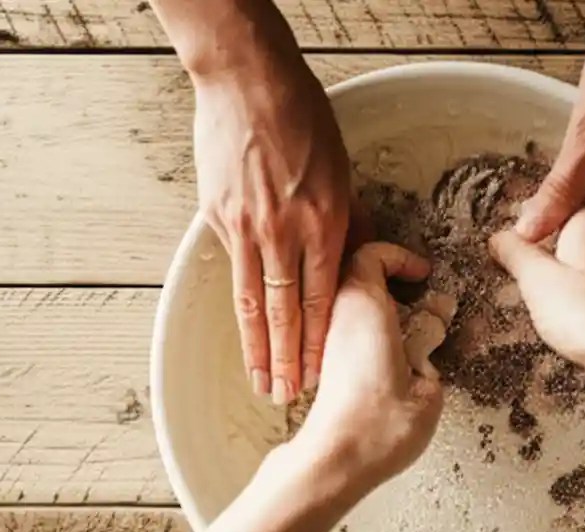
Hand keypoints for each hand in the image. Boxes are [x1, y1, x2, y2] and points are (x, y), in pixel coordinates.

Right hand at [191, 20, 350, 404]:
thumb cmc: (302, 118)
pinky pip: (233, 271)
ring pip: (253, 302)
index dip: (319, 342)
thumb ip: (351, 222)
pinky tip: (243, 332)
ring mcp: (246, 226)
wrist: (247, 81)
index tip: (320, 374)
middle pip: (286, 312)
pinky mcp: (218, 216)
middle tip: (288, 398)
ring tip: (261, 383)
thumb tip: (366, 257)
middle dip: (289, 361)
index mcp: (323, 221)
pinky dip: (239, 308)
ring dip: (258, 349)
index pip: (322, 299)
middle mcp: (284, 231)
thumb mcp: (341, 171)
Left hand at [289, 243, 444, 491]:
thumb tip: (429, 335)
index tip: (423, 275)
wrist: (341, 458)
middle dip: (394, 288)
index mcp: (363, 304)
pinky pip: (350, 337)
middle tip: (425, 307)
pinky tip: (399, 364)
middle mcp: (340, 317)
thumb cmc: (381, 419)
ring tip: (416, 338)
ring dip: (384, 316)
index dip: (401, 259)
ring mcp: (330, 342)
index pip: (372, 255)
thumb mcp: (426, 378)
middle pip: (361, 279)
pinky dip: (373, 340)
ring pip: (355, 310)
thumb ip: (429, 349)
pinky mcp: (328, 367)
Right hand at [492, 204, 584, 391]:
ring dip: (564, 281)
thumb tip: (499, 236)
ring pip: (582, 260)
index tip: (514, 260)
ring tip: (559, 310)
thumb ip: (515, 253)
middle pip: (564, 233)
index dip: (525, 232)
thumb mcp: (537, 281)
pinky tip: (583, 321)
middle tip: (534, 290)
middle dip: (545, 258)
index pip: (547, 204)